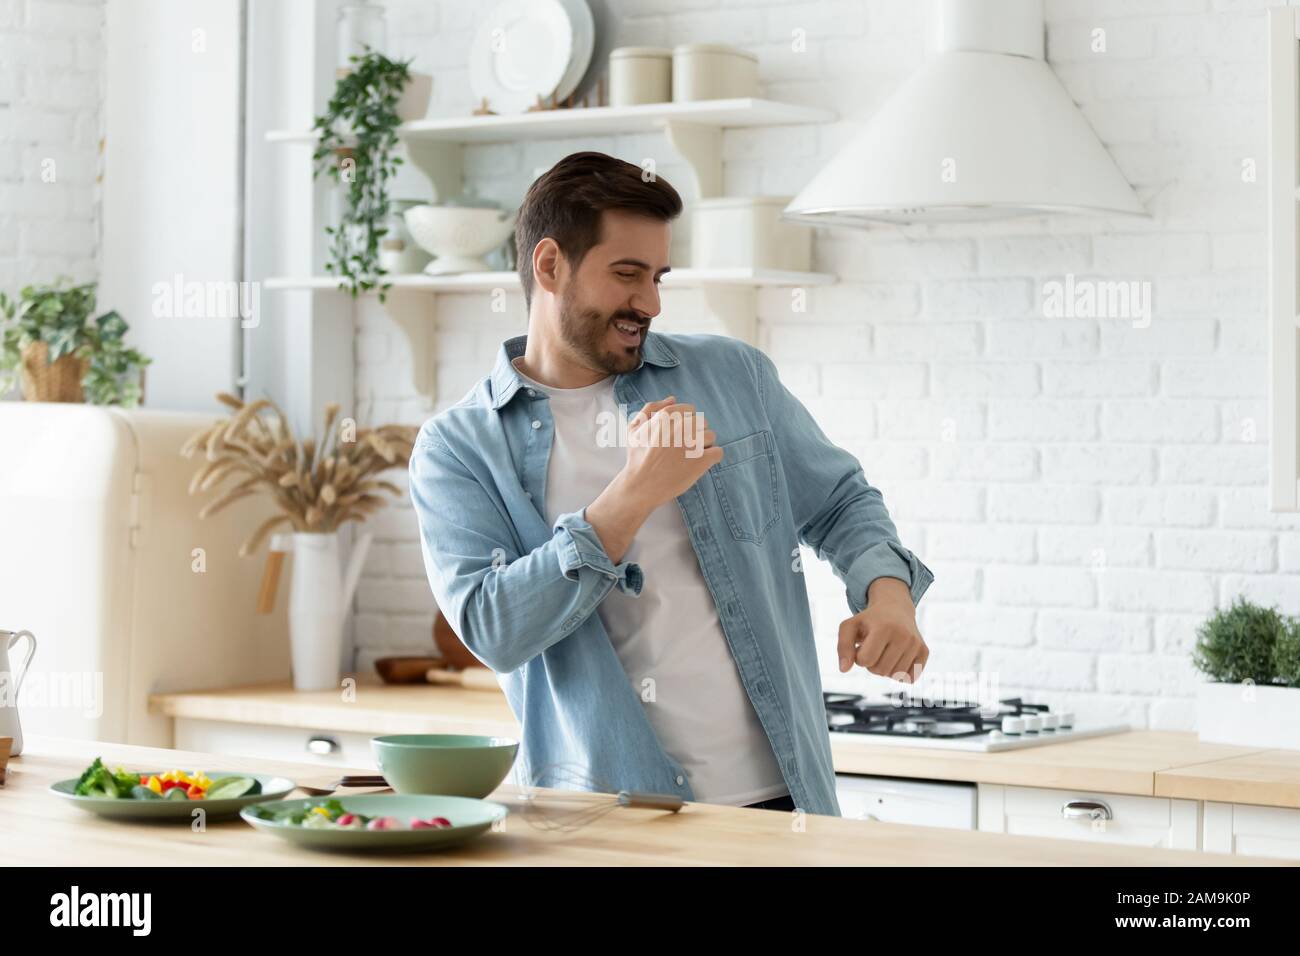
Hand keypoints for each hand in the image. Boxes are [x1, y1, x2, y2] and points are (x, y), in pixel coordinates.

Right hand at [585, 396, 720, 561]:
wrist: (640, 486)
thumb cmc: (637, 457)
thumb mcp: (634, 428)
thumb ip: (651, 408)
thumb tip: (673, 398)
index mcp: (666, 416)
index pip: (691, 410)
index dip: (686, 423)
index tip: (678, 435)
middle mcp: (680, 427)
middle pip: (702, 422)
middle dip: (695, 433)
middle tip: (683, 448)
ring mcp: (692, 444)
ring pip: (711, 436)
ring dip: (703, 446)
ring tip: (689, 457)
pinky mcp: (701, 461)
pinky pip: (718, 452)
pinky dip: (711, 458)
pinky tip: (699, 464)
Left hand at [836, 577, 928, 682]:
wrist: (895, 608)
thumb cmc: (869, 621)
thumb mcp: (850, 627)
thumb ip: (843, 647)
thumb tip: (843, 669)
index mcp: (883, 627)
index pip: (865, 660)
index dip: (859, 656)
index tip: (862, 645)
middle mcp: (903, 635)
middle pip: (879, 670)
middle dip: (872, 663)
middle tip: (874, 648)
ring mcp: (916, 644)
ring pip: (895, 676)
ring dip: (885, 669)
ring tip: (885, 651)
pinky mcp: (924, 651)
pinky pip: (910, 678)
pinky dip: (900, 673)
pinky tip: (897, 658)